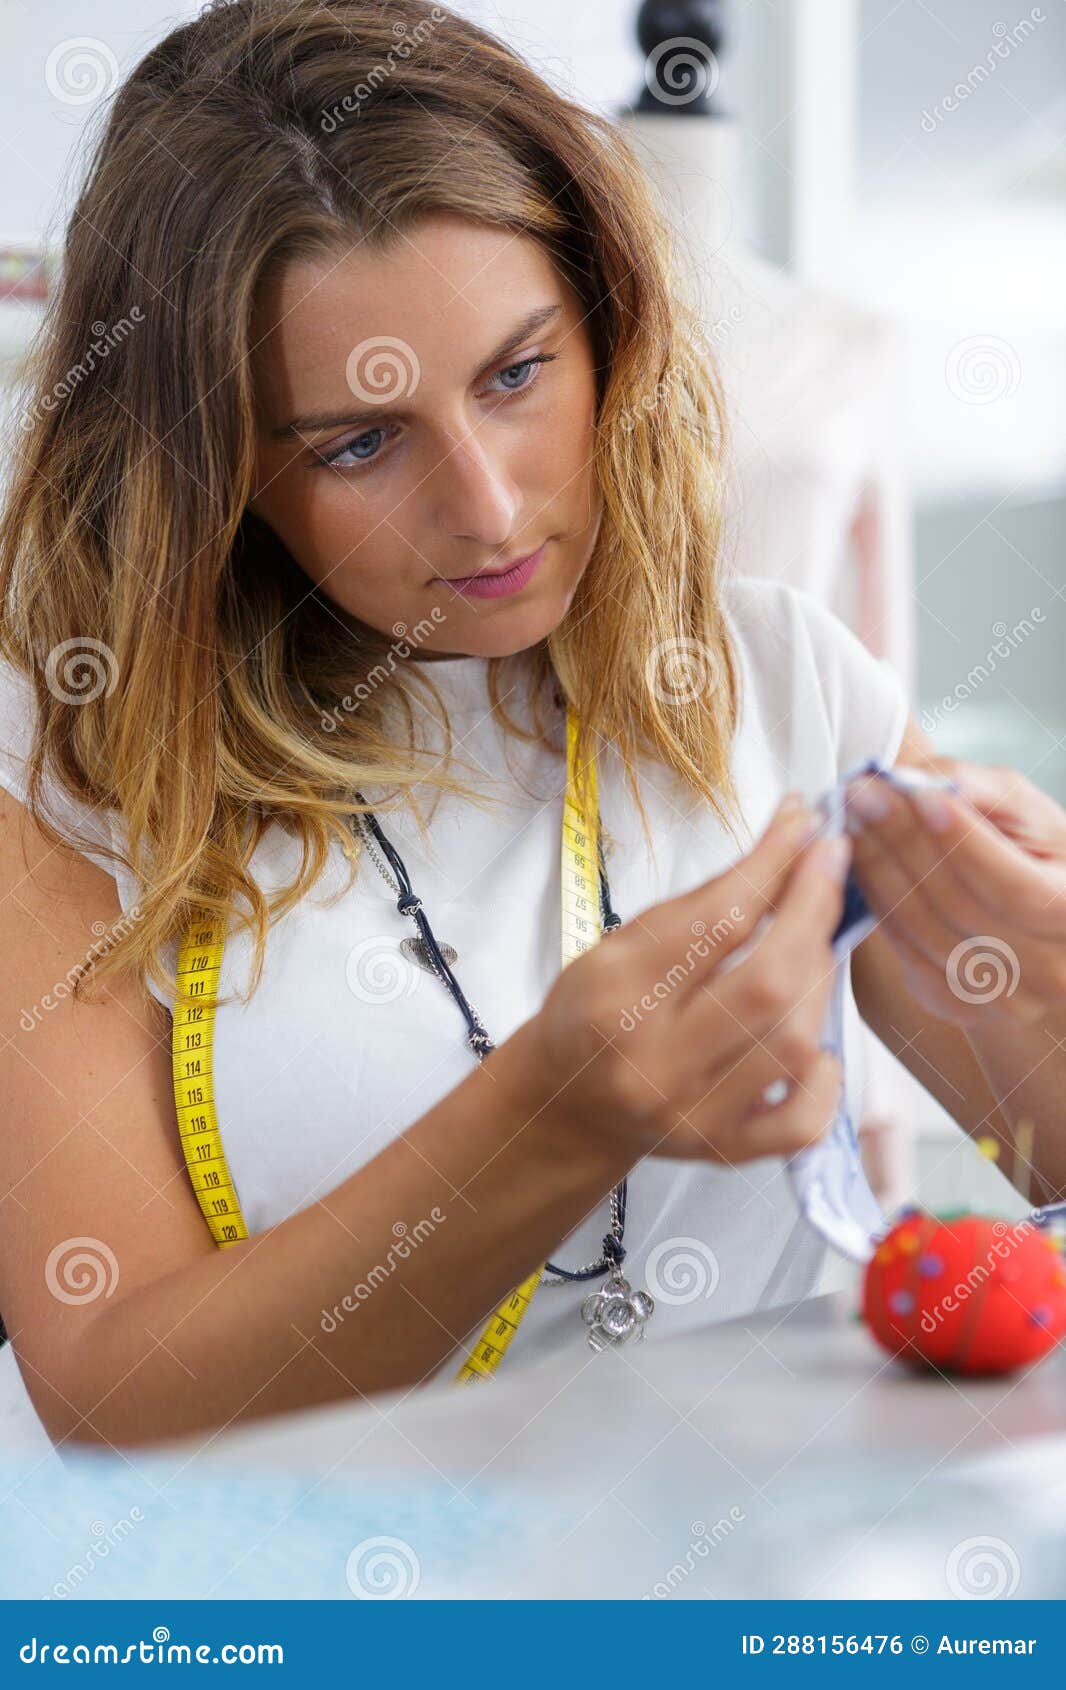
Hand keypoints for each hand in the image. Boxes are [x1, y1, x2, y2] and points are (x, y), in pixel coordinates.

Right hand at [528, 794, 853, 1162]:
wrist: (568, 1103)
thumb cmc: (596, 1011)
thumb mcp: (623, 943)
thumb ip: (706, 900)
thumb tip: (788, 837)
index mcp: (617, 996)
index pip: (716, 921)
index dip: (774, 866)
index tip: (808, 827)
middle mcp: (654, 1062)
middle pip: (766, 985)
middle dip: (812, 913)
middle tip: (829, 869)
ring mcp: (693, 1114)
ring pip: (793, 1043)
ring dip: (819, 981)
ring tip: (812, 947)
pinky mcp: (724, 1151)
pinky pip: (802, 1119)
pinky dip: (824, 1076)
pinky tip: (812, 1044)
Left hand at [844, 757, 1065, 1027]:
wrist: (1028, 917)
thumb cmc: (1033, 853)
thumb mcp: (1026, 813)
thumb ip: (981, 791)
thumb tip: (923, 780)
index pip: (1015, 886)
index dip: (964, 842)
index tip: (918, 794)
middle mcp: (1051, 970)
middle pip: (959, 908)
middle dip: (904, 843)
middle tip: (860, 793)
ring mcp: (1004, 1001)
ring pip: (923, 931)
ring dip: (878, 869)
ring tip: (851, 818)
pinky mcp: (957, 1006)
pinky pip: (904, 953)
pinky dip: (876, 903)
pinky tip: (856, 862)